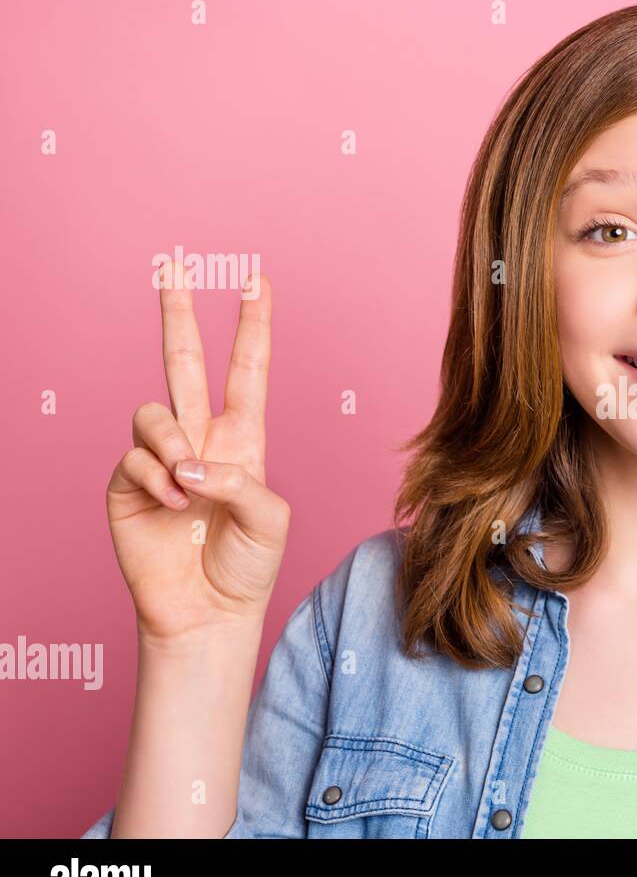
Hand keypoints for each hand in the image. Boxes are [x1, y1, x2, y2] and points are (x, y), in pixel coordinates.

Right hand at [106, 261, 288, 642]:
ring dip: (171, 444)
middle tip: (174, 264)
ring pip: (152, 412)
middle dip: (180, 313)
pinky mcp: (127, 485)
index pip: (247, 371)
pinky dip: (156, 477)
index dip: (252, 327)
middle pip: (184, 363)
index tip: (257, 280)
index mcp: (243, 441)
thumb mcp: (269, 521)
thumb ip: (240, 482)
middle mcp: (200, 441)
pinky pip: (134, 456)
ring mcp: (161, 461)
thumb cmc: (247, 567)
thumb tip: (191, 463)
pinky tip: (172, 503)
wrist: (208, 613)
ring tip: (189, 485)